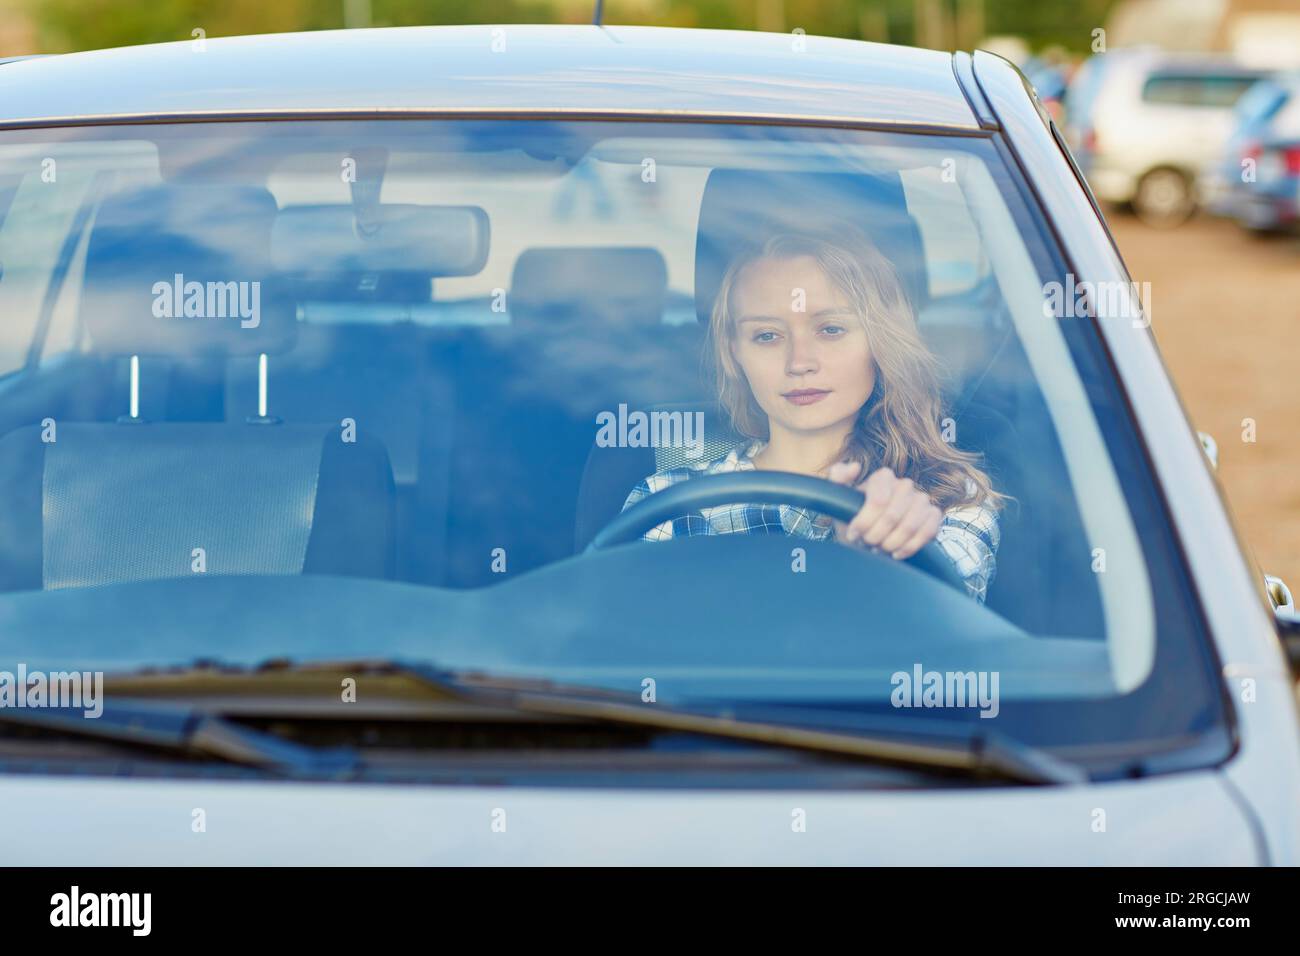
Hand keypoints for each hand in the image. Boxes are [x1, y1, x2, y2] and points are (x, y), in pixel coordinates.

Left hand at [826, 461, 943, 559]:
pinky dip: (909, 547)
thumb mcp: (838, 500)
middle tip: (866, 543)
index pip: (878, 501)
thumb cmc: (852, 519)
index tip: (853, 534)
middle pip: (892, 517)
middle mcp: (905, 485)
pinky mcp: (933, 515)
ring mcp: (922, 499)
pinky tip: (896, 553)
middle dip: (875, 536)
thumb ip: (837, 478)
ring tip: (879, 548)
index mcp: (883, 477)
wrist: (867, 539)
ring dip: (891, 544)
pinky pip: (927, 533)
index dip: (864, 523)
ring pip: (909, 527)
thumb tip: (854, 466)